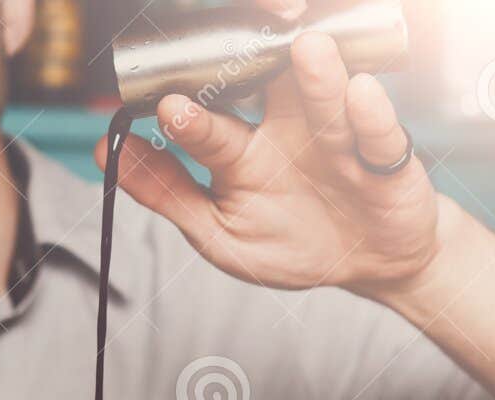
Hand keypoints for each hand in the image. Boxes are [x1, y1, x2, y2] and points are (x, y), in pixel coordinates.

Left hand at [96, 26, 450, 299]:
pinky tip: (360, 94)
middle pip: (270, 83)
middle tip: (239, 39)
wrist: (371, 265)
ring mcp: (336, 139)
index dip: (188, 113)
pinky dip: (371, 114)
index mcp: (241, 145)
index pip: (209, 118)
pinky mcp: (385, 158)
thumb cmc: (291, 242)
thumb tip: (108, 151)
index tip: (166, 105)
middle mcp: (286, 127)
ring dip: (317, 75)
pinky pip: (380, 135)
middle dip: (257, 58)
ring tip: (306, 50)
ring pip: (324, 98)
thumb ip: (167, 193)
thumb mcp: (219, 232)